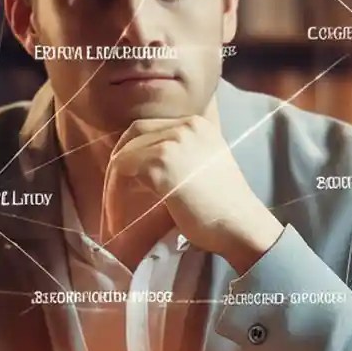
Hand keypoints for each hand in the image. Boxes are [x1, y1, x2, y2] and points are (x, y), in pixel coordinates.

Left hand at [104, 116, 283, 273]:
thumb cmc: (225, 208)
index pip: (151, 128)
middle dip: (118, 162)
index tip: (125, 176)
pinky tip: (115, 218)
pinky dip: (113, 196)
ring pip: (124, 155)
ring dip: (112, 185)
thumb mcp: (205, 167)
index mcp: (198, 124)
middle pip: (134, 134)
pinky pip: (122, 173)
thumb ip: (180, 157)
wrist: (241, 226)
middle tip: (111, 190)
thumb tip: (141, 165)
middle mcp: (185, 126)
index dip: (132, 150)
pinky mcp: (161, 163)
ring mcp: (173, 142)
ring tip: (112, 211)